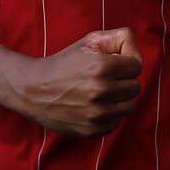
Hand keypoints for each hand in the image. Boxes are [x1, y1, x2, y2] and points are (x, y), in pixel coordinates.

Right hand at [10, 27, 143, 136]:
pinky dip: (110, 114)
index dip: (125, 63)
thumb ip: (119, 38)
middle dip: (123, 80)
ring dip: (120, 99)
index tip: (112, 64)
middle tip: (105, 78)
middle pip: (135, 87)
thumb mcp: (89, 41)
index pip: (136, 66)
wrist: (33, 90)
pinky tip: (94, 106)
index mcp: (102, 66)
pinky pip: (117, 122)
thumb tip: (136, 51)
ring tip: (101, 93)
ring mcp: (97, 114)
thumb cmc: (64, 63)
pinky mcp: (93, 130)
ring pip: (130, 106)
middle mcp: (102, 91)